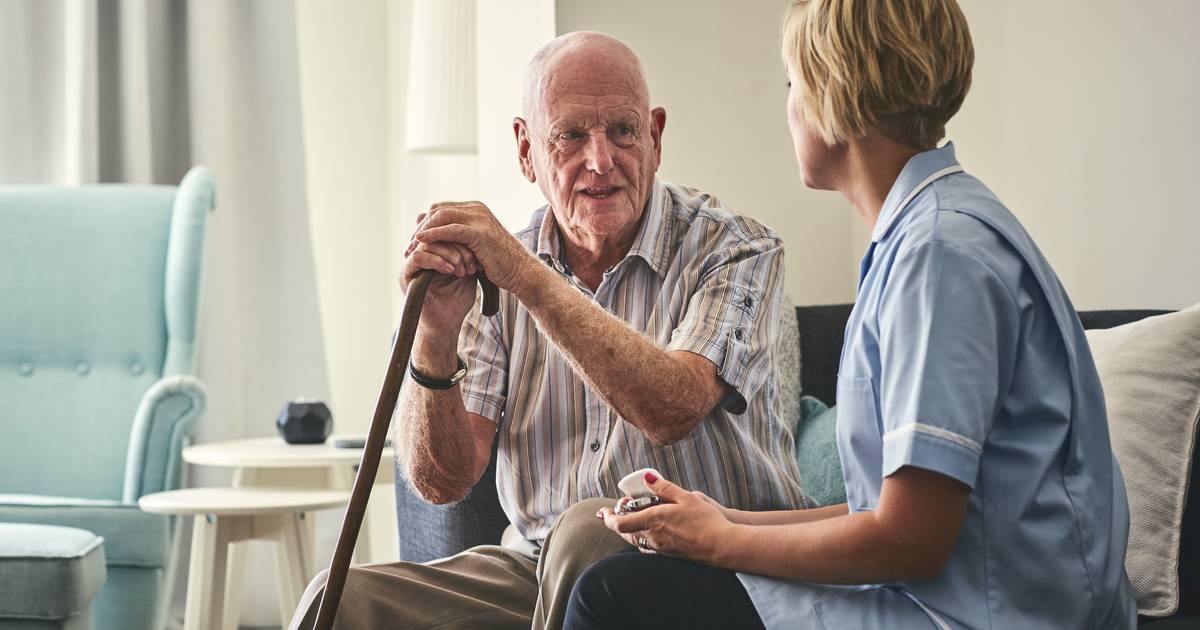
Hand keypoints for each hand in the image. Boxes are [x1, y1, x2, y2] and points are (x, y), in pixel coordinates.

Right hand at [400, 216, 480, 336]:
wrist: (447, 323)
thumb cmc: (457, 299)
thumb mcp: (466, 271)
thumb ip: (466, 253)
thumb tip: (477, 234)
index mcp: (434, 251)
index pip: (444, 230)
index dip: (461, 237)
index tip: (477, 251)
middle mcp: (420, 254)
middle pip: (435, 234)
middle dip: (456, 246)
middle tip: (470, 262)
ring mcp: (412, 264)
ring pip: (427, 243)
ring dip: (448, 253)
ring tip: (461, 268)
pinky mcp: (406, 275)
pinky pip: (417, 258)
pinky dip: (436, 261)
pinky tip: (450, 270)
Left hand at [408, 201, 533, 293]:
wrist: (520, 272)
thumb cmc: (498, 262)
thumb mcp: (474, 246)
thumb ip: (458, 238)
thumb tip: (435, 239)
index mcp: (475, 210)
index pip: (440, 209)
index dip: (424, 223)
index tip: (413, 241)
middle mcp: (477, 209)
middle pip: (437, 210)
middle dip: (420, 227)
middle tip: (408, 246)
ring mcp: (479, 219)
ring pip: (441, 216)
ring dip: (423, 231)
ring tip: (412, 247)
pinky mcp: (480, 233)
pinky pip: (450, 229)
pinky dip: (433, 234)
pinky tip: (421, 242)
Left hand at [596, 472, 733, 562]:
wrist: (723, 546)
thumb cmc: (707, 520)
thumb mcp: (687, 497)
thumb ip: (664, 488)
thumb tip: (647, 478)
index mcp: (654, 520)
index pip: (621, 523)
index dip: (609, 518)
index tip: (603, 512)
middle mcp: (654, 537)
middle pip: (626, 532)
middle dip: (619, 521)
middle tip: (619, 509)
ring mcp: (661, 548)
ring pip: (636, 540)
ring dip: (630, 529)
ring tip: (633, 517)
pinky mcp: (669, 555)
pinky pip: (648, 546)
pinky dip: (642, 537)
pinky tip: (650, 531)